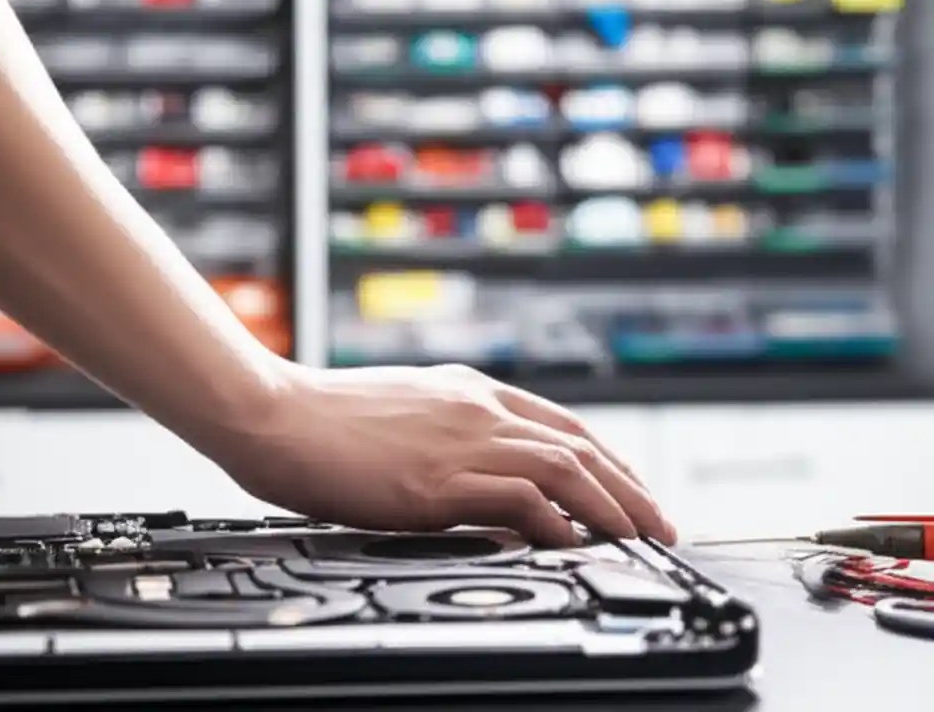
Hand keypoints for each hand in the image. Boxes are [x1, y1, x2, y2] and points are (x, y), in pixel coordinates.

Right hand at [212, 364, 674, 546]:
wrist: (272, 415)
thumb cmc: (319, 420)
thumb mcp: (399, 416)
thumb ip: (445, 439)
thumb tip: (477, 478)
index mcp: (466, 391)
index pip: (559, 422)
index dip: (607, 458)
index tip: (632, 486)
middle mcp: (476, 409)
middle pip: (578, 444)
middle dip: (630, 486)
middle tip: (663, 524)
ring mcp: (460, 440)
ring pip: (565, 467)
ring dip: (613, 505)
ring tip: (642, 538)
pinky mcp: (439, 479)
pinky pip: (521, 497)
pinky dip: (558, 520)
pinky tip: (575, 543)